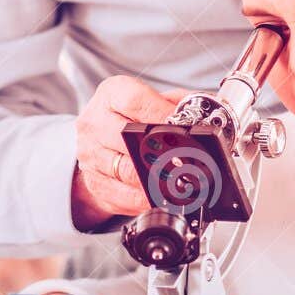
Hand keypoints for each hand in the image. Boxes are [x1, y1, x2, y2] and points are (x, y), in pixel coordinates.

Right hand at [70, 75, 187, 228]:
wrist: (97, 142)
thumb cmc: (130, 118)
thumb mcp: (152, 100)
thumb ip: (178, 103)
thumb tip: (204, 118)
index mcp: (111, 94)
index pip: (135, 101)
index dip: (162, 115)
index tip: (184, 128)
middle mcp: (95, 122)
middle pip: (128, 139)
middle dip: (162, 152)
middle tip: (186, 160)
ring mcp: (89, 153)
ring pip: (126, 171)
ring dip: (155, 180)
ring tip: (179, 181)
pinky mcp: (92, 181)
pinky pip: (121, 195)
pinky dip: (144, 199)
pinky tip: (160, 197)